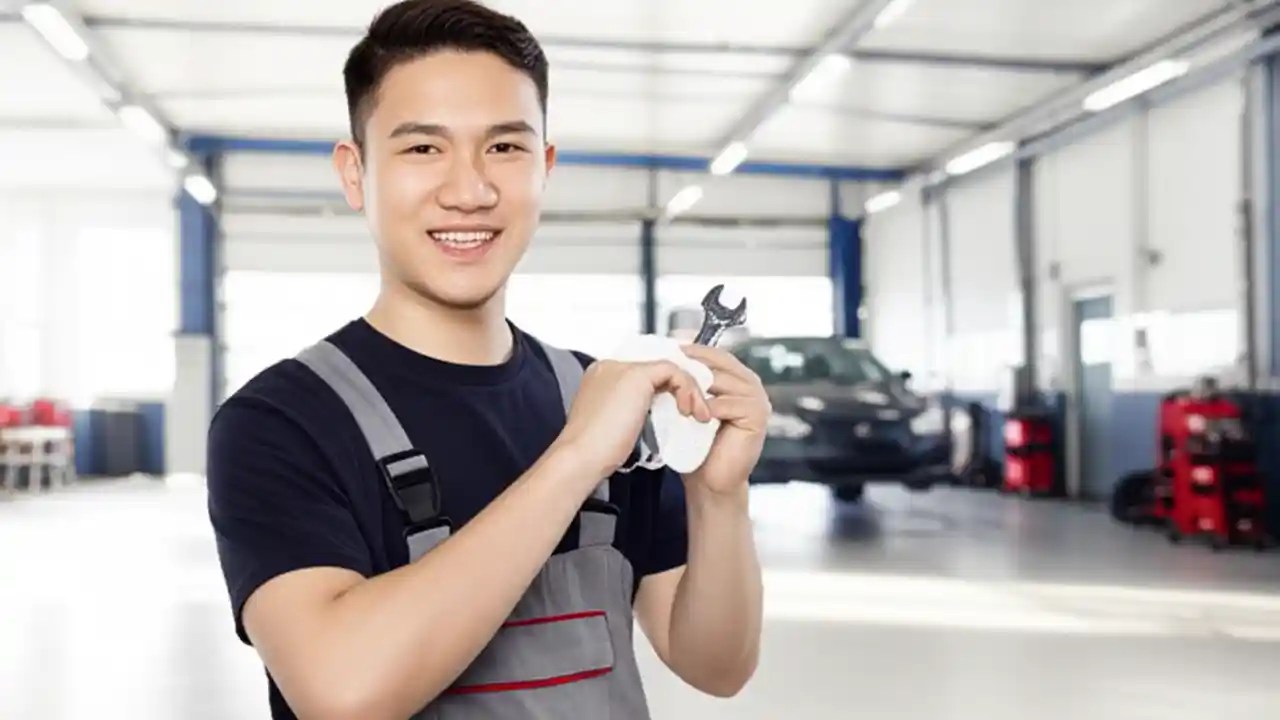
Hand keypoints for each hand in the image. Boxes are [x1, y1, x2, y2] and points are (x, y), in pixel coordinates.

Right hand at [557, 359, 710, 477]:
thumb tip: (652, 414)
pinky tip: (691, 411)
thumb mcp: (618, 427)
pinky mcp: (637, 375)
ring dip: (690, 390)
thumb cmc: (595, 452)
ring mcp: (623, 368)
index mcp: (602, 377)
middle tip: (695, 412)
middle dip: (681, 388)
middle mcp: (611, 367)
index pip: (645, 374)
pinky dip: (688, 389)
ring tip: (698, 416)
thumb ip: (632, 412)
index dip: (667, 389)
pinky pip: (674, 371)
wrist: (582, 455)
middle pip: (657, 368)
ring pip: (669, 368)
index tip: (681, 410)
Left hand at [679, 345, 770, 495]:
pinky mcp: (756, 416)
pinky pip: (726, 403)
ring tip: (675, 396)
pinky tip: (692, 416)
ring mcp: (757, 399)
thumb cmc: (698, 444)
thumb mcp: (692, 404)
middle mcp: (751, 384)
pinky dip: (705, 408)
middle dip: (690, 366)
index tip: (667, 350)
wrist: (711, 481)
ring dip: (694, 388)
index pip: (714, 353)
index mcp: (738, 377)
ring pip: (719, 381)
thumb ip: (690, 381)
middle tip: (666, 368)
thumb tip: (668, 355)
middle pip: (718, 363)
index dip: (691, 350)